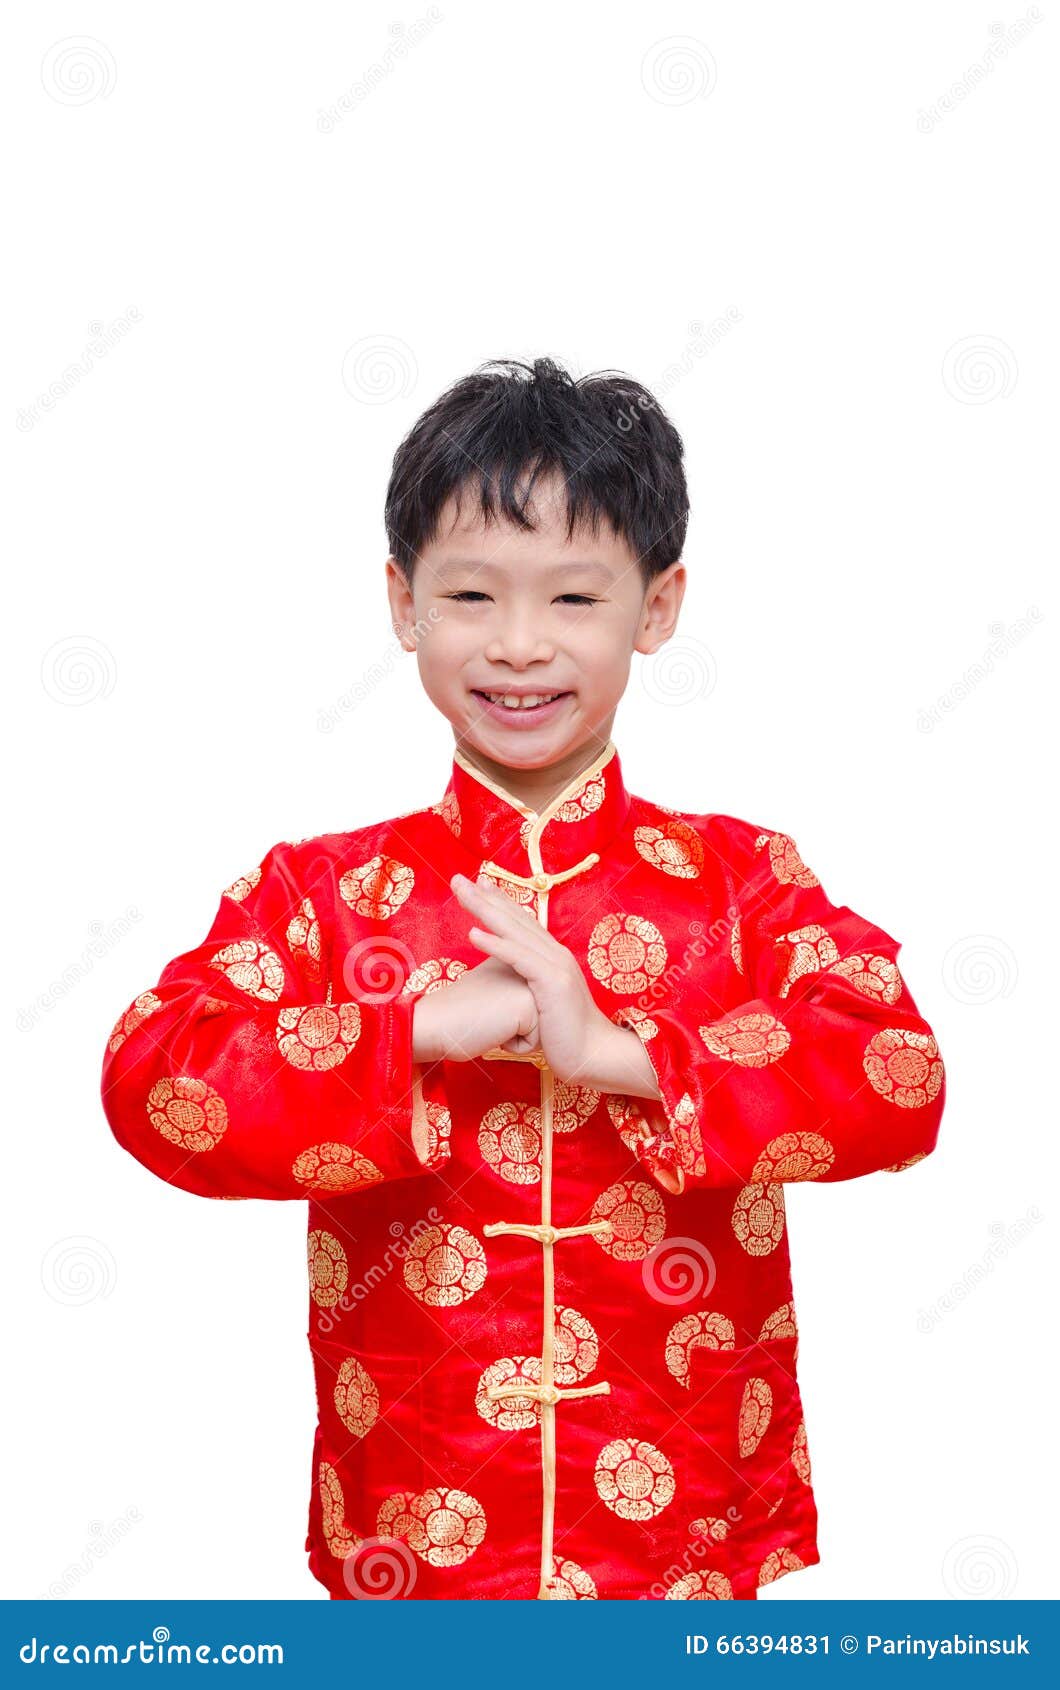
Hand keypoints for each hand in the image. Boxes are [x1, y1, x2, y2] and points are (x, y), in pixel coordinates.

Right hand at [412, 954, 539, 1064]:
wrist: (435, 1023)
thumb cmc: (459, 1013)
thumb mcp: (493, 990)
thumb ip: (515, 987)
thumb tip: (532, 1003)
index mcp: (519, 958)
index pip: (534, 1005)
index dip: (509, 1018)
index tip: (487, 1008)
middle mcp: (528, 966)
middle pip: (542, 1018)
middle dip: (516, 1027)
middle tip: (486, 1014)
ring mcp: (531, 983)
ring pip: (542, 1031)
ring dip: (516, 1036)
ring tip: (490, 1020)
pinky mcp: (528, 1005)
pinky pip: (534, 1042)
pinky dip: (513, 1046)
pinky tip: (493, 1030)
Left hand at [449, 871, 615, 1084]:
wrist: (595, 1056)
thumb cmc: (567, 1037)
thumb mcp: (543, 1007)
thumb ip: (527, 993)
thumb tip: (508, 997)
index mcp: (552, 958)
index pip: (521, 922)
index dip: (499, 901)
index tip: (478, 884)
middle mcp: (554, 954)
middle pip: (514, 919)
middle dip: (484, 897)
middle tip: (458, 878)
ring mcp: (555, 966)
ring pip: (514, 932)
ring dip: (485, 910)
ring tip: (461, 893)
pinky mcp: (552, 983)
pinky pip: (519, 958)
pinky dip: (496, 944)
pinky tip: (473, 933)